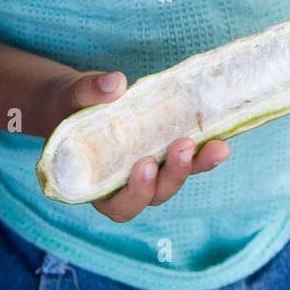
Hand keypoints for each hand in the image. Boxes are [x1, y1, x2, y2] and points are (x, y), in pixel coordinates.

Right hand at [42, 67, 229, 220]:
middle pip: (154, 196)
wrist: (76, 100)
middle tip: (181, 145)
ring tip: (216, 146)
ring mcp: (149, 170)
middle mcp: (126, 185)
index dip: (135, 193)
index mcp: (97, 184)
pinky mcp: (164, 153)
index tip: (144, 165)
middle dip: (173, 175)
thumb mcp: (72, 96)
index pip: (119, 205)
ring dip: (196, 166)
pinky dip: (203, 152)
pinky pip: (186, 160)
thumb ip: (90, 91)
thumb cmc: (69, 105)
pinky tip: (220, 140)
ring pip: (175, 180)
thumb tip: (115, 83)